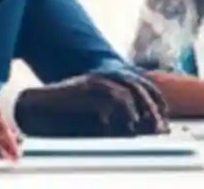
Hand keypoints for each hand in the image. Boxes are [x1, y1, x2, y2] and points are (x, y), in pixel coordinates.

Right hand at [15, 69, 169, 136]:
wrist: (38, 106)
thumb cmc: (65, 114)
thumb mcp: (97, 115)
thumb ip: (118, 118)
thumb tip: (141, 129)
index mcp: (111, 78)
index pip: (142, 85)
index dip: (156, 100)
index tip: (165, 117)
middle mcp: (108, 74)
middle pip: (140, 86)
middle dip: (154, 106)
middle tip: (161, 124)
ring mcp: (99, 78)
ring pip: (131, 90)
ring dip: (143, 108)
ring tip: (150, 124)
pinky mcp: (91, 84)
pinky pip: (115, 95)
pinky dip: (126, 110)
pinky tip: (131, 122)